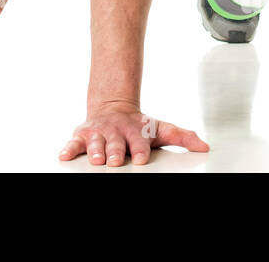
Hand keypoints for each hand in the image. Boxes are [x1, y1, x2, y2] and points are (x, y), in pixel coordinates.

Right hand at [60, 102, 208, 165]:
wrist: (113, 108)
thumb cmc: (138, 125)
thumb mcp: (161, 129)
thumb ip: (182, 137)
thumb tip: (204, 146)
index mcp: (135, 132)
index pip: (139, 142)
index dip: (140, 150)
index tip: (142, 158)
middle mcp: (115, 132)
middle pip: (115, 144)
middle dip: (115, 152)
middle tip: (115, 161)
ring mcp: (98, 133)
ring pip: (95, 143)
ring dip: (95, 151)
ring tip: (95, 159)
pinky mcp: (83, 134)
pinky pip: (74, 142)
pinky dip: (68, 148)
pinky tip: (64, 155)